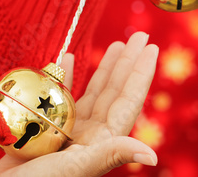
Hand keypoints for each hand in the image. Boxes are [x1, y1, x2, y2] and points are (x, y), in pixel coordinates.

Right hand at [0, 32, 159, 176]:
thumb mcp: (73, 169)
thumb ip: (108, 156)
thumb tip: (151, 155)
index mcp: (101, 144)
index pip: (126, 102)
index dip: (140, 74)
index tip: (150, 47)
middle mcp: (89, 136)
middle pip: (113, 93)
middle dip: (126, 64)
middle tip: (138, 35)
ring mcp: (68, 132)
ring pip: (92, 93)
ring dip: (103, 69)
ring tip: (116, 45)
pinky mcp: (45, 130)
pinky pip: (59, 97)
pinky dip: (65, 77)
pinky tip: (67, 59)